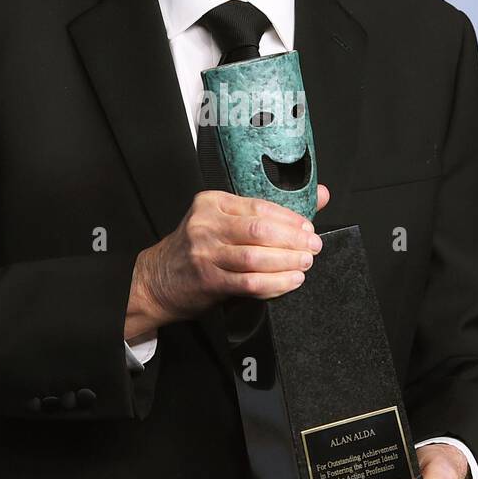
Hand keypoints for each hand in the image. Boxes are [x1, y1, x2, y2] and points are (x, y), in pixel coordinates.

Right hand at [125, 184, 329, 334]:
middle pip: (260, 231)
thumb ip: (268, 211)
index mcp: (212, 202)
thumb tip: (320, 195)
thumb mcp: (224, 221)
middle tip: (313, 247)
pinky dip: (275, 283)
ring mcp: (205, 253)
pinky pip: (249, 282)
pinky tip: (290, 281)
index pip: (259, 206)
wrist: (157, 280)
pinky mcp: (208, 280)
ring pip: (256, 257)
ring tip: (304, 264)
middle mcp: (206, 224)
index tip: (308, 227)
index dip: (290, 218)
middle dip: (293, 240)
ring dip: (287, 262)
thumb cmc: (198, 249)